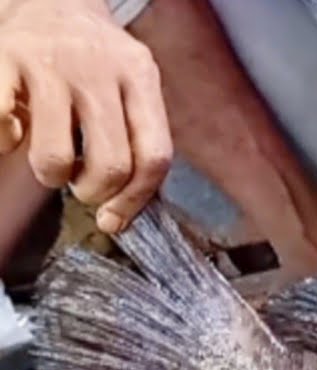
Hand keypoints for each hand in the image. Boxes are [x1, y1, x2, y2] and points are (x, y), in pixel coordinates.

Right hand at [0, 0, 172, 232]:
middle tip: (80, 182)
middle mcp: (99, 69)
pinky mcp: (4, 58)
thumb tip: (118, 218)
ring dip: (50, 176)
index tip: (114, 218)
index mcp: (140, 77)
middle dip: (94, 191)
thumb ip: (136, 138)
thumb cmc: (94, 61)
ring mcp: (49, 63)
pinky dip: (4, 143)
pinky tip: (13, 129)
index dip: (136, 199)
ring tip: (51, 160)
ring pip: (54, 157)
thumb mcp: (130, 85)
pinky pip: (2, 127)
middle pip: (111, 164)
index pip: (154, 156)